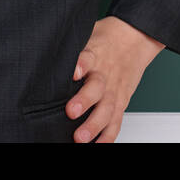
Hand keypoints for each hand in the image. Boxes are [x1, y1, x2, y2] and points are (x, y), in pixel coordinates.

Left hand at [66, 16, 164, 142]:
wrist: (136, 37)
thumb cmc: (106, 38)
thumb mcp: (87, 34)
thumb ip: (71, 47)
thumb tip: (43, 48)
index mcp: (95, 55)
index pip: (87, 57)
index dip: (80, 64)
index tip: (73, 72)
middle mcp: (105, 74)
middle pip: (97, 88)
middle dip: (84, 102)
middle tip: (70, 111)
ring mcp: (115, 90)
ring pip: (107, 109)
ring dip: (94, 125)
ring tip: (80, 138)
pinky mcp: (122, 101)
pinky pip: (116, 120)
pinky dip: (108, 135)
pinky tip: (98, 144)